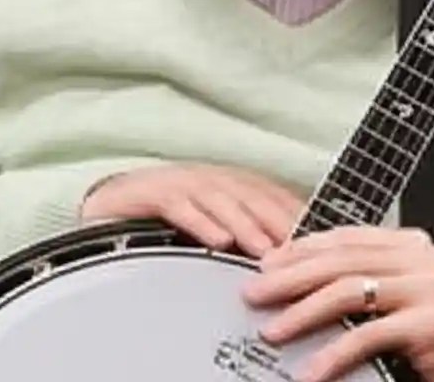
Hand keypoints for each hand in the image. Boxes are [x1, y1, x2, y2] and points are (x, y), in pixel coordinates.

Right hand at [80, 164, 304, 257]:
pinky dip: (201, 222)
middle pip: (254, 197)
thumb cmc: (173, 213)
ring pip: (223, 200)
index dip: (297, 218)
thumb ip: (250, 231)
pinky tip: (218, 240)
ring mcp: (185, 182)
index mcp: (235, 183)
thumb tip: (291, 256)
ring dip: (246, 224)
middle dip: (278, 222)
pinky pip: (182, 206)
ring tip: (264, 249)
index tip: (317, 247)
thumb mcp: (217, 220)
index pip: (275, 197)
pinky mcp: (155, 192)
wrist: (116, 198)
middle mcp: (214, 178)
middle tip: (298, 252)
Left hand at [243, 227, 433, 381]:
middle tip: (253, 294)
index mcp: (408, 244)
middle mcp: (421, 257)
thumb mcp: (385, 300)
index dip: (299, 250)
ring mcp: (429, 287)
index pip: (343, 238)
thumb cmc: (422, 339)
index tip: (262, 266)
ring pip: (350, 290)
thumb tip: (282, 275)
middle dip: (291, 278)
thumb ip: (351, 280)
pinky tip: (310, 370)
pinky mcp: (431, 322)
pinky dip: (334, 353)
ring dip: (303, 313)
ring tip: (272, 331)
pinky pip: (369, 335)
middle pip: (341, 261)